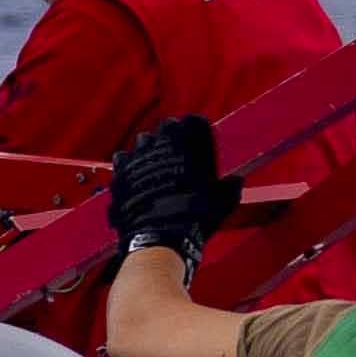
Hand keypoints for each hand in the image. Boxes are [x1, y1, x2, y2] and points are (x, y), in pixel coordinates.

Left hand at [110, 115, 234, 260]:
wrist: (160, 235)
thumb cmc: (195, 216)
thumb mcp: (222, 201)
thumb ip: (228, 187)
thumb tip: (235, 182)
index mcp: (190, 143)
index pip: (194, 121)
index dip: (195, 130)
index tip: (197, 140)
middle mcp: (162, 142)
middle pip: (166, 127)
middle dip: (171, 136)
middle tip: (176, 154)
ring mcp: (138, 155)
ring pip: (143, 141)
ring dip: (149, 149)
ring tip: (155, 166)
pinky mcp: (120, 170)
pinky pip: (123, 158)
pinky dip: (129, 165)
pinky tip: (136, 177)